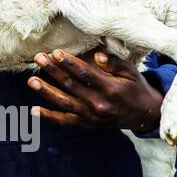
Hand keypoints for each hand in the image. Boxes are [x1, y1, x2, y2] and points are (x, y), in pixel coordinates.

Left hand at [27, 47, 163, 134]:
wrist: (144, 116)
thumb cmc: (136, 88)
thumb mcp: (132, 72)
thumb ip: (115, 62)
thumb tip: (97, 55)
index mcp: (111, 89)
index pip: (86, 74)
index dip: (70, 63)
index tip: (56, 52)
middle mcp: (99, 104)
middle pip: (71, 86)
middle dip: (53, 71)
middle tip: (39, 58)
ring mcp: (91, 116)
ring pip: (64, 103)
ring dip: (46, 92)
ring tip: (32, 81)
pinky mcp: (87, 123)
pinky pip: (65, 121)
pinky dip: (49, 117)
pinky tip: (34, 110)